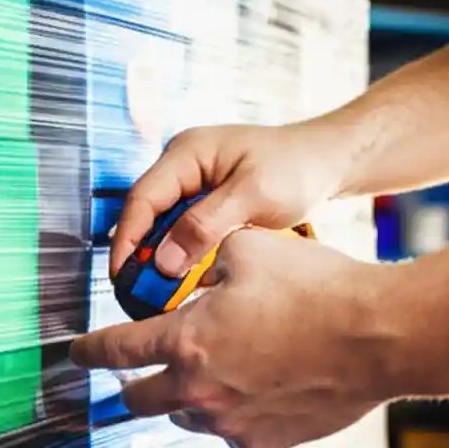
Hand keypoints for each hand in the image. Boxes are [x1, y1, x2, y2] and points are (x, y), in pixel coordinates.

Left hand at [74, 229, 402, 447]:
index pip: (116, 350)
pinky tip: (248, 393)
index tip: (76, 351)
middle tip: (134, 373)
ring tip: (204, 374)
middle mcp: (199, 390)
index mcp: (186, 341)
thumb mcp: (248, 249)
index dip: (89, 349)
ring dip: (183, 397)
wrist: (380, 337)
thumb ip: (204, 260)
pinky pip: (230, 433)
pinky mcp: (264, 443)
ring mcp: (231, 424)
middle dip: (130, 383)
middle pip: (139, 399)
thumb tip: (186, 270)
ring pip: (186, 417)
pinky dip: (229, 414)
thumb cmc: (316, 286)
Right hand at [110, 122, 361, 278]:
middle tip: (137, 294)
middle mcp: (182, 166)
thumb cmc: (297, 167)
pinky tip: (182, 282)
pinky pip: (181, 231)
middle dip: (140, 254)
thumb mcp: (254, 197)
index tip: (121, 276)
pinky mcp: (205, 201)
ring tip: (157, 295)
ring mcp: (192, 183)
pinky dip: (180, 256)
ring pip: (162, 226)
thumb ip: (206, 226)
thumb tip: (164, 261)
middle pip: (146, 214)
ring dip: (160, 258)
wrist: (327, 161)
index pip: (142, 198)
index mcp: (186, 153)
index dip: (127, 240)